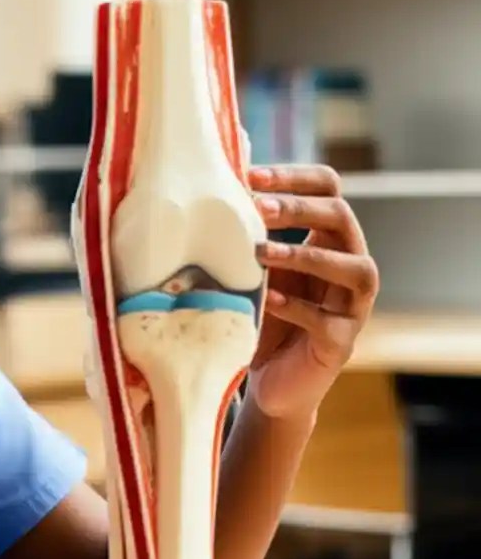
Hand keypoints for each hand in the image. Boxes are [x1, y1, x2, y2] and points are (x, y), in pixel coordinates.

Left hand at [247, 165, 379, 419]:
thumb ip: (244, 235)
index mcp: (327, 238)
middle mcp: (350, 264)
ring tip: (262, 252)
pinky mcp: (341, 343)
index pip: (327, 188)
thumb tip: (204, 188)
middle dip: (299, 208)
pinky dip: (297, 308)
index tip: (251, 176)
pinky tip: (267, 300)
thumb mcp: (252, 268)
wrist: (271, 381)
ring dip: (306, 255)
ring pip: (354, 268)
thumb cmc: (261, 314)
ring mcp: (352, 306)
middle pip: (342, 217)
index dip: (294, 177)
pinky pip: (327, 321)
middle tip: (257, 208)